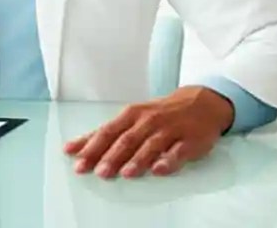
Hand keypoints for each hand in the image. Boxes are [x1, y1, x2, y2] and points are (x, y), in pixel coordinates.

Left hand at [64, 86, 233, 178]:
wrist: (201, 102)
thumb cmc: (160, 113)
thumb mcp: (132, 117)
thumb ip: (106, 134)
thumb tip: (75, 148)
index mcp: (131, 115)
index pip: (107, 131)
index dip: (91, 146)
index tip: (77, 160)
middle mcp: (148, 121)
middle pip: (127, 140)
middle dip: (112, 156)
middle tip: (99, 172)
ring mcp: (169, 130)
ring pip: (151, 145)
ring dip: (137, 159)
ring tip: (125, 173)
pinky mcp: (189, 140)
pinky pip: (178, 152)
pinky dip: (168, 161)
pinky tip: (159, 170)